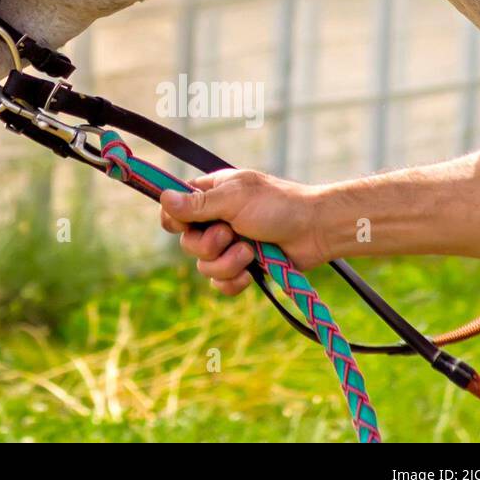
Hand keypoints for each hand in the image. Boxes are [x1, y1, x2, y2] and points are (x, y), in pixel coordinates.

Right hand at [159, 169, 327, 295]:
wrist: (315, 231)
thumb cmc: (277, 205)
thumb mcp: (233, 199)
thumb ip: (197, 204)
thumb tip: (163, 198)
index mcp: (210, 195)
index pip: (174, 209)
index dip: (175, 219)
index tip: (185, 223)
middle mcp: (215, 220)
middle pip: (186, 242)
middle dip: (208, 245)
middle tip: (230, 234)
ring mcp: (229, 245)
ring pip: (203, 266)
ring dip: (226, 263)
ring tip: (250, 252)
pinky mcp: (243, 268)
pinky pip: (221, 284)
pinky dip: (234, 281)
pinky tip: (251, 273)